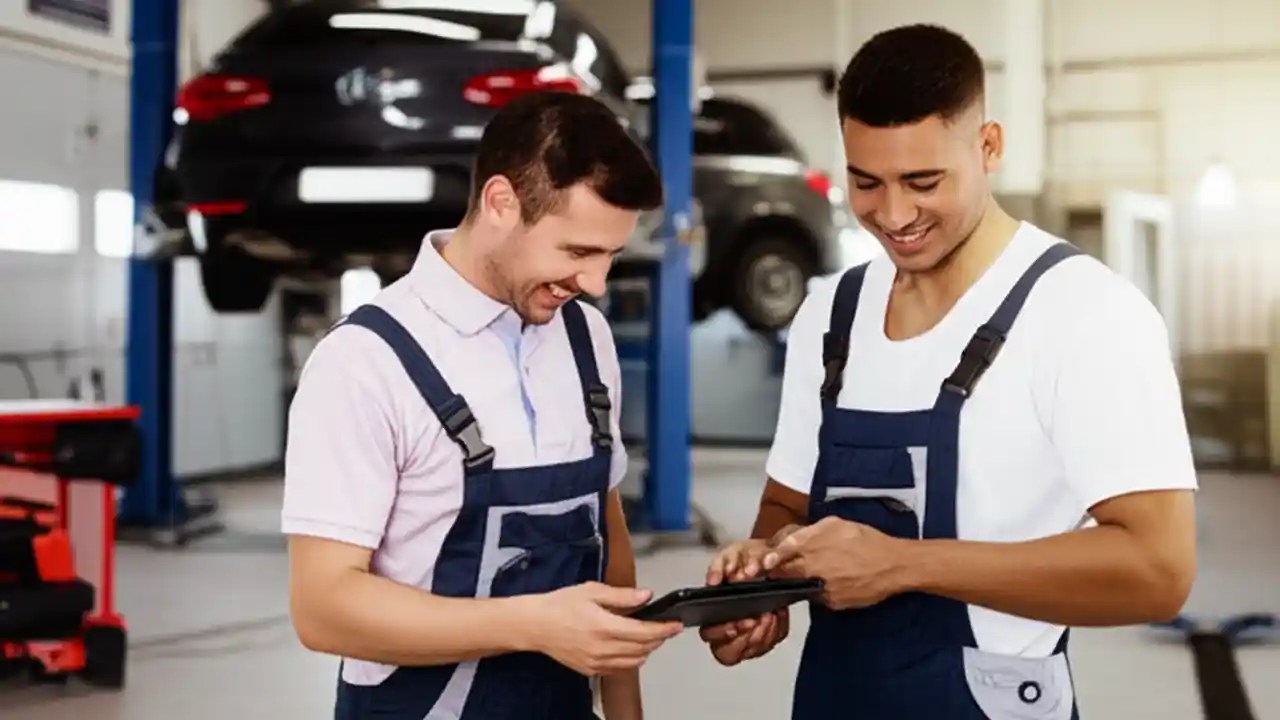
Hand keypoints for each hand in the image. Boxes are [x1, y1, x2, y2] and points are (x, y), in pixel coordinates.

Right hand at [523, 582, 682, 676]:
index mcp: (604, 626)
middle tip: (665, 628)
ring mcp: (596, 662)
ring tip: (649, 636)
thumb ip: (622, 596)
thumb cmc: (560, 605)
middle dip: (658, 639)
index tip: (675, 625)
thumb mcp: (592, 591)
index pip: (644, 632)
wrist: (535, 625)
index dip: (664, 629)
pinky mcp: (590, 670)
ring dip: (646, 650)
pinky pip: (619, 669)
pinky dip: (631, 660)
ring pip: (634, 662)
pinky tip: (629, 647)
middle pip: (643, 649)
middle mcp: (602, 648)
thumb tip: (646, 595)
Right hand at [698, 524, 802, 665]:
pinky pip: (771, 641)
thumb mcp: (729, 556)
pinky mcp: (766, 636)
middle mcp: (728, 628)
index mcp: (711, 612)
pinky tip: (776, 614)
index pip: (709, 634)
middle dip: (743, 638)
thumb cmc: (746, 561)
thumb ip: (717, 567)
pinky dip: (776, 628)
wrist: (770, 560)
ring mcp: (747, 635)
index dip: (720, 633)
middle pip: (729, 651)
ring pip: (752, 648)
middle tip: (753, 620)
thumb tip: (713, 581)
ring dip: (762, 632)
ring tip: (767, 614)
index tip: (732, 624)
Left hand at [763, 516, 911, 610]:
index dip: (770, 559)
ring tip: (819, 573)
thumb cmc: (867, 541)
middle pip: (786, 573)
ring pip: (801, 586)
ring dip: (801, 581)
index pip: (781, 553)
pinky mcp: (832, 602)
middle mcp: (815, 566)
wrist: (893, 564)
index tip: (764, 563)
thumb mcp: (835, 524)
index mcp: (813, 544)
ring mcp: (822, 587)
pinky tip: (834, 582)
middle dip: (781, 572)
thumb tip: (789, 541)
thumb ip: (809, 532)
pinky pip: (817, 597)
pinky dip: (819, 590)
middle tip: (783, 570)